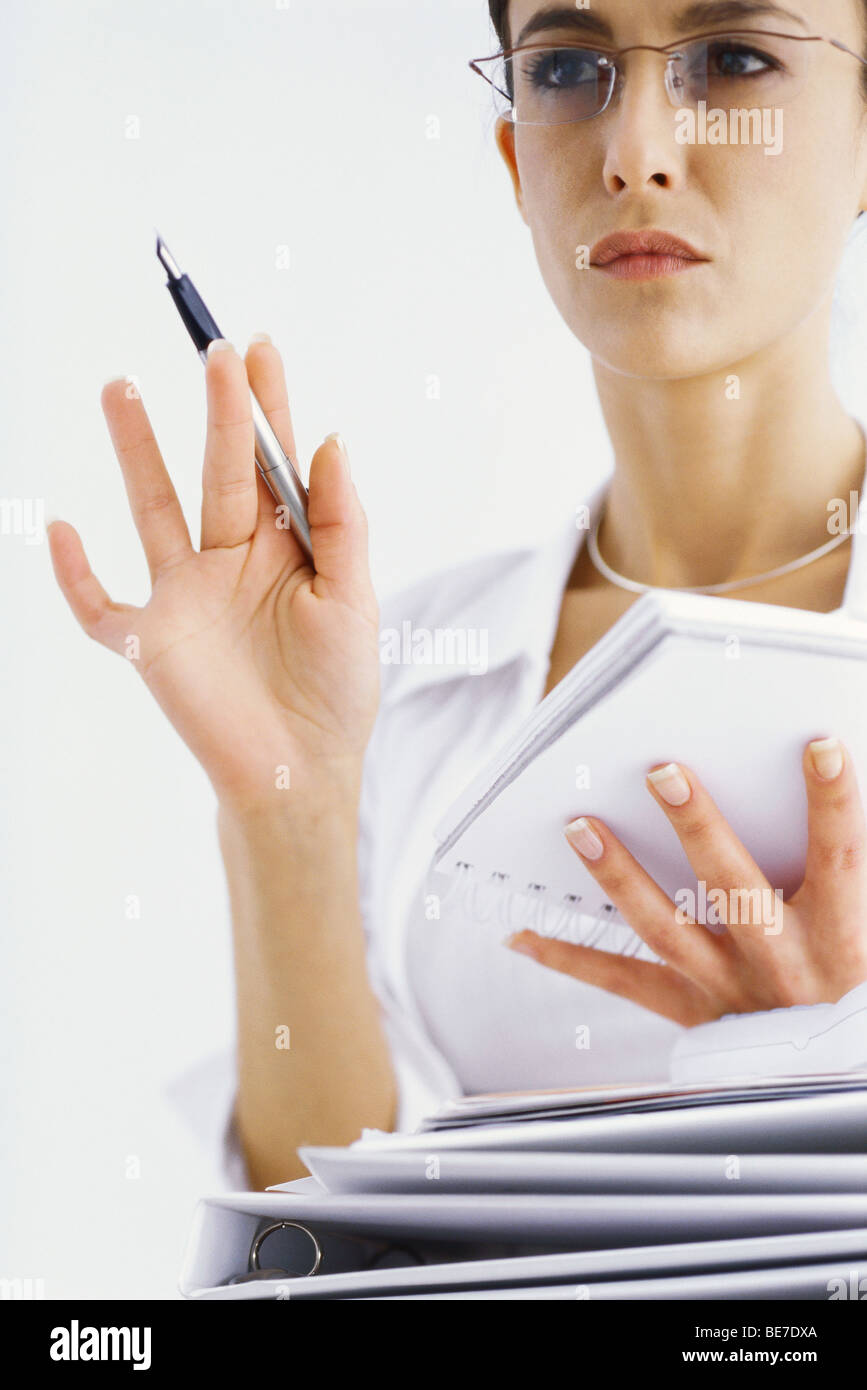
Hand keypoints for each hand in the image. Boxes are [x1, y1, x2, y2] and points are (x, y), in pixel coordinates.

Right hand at [48, 337, 380, 811]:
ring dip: (136, 453)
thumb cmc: (336, 689)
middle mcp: (231, 560)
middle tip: (214, 347)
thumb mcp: (353, 600)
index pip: (273, 464)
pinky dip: (74, 574)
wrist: (301, 771)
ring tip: (121, 387)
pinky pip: (98, 605)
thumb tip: (332, 438)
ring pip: (153, 511)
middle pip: (218, 471)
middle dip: (218, 413)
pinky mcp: (151, 642)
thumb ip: (343, 523)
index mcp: (284, 547)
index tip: (259, 349)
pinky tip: (63, 529)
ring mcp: (186, 597)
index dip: (266, 408)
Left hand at [506, 738, 866, 1024]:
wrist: (835, 1088)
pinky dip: (568, 958)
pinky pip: (621, 982)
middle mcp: (779, 964)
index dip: (832, 804)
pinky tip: (522, 936)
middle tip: (663, 773)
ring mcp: (726, 989)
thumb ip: (839, 873)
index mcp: (839, 938)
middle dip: (699, 828)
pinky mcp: (689, 1011)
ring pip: (665, 928)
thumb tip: (823, 783)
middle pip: (734, 888)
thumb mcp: (863, 933)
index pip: (840, 858)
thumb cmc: (850, 993)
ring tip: (581, 827)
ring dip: (619, 875)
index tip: (820, 747)